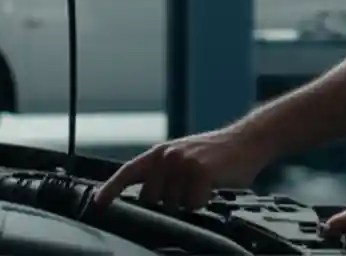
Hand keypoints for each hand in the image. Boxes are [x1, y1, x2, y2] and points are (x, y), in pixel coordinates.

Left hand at [92, 125, 273, 210]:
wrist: (247, 141)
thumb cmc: (216, 154)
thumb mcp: (183, 156)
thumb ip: (162, 172)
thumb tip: (145, 195)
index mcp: (160, 152)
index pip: (128, 172)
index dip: (111, 189)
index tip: (98, 203)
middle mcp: (168, 156)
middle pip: (151, 199)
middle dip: (167, 201)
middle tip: (188, 187)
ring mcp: (183, 163)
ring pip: (174, 204)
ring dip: (189, 201)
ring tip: (203, 184)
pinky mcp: (200, 172)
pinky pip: (194, 204)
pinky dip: (204, 201)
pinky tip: (213, 185)